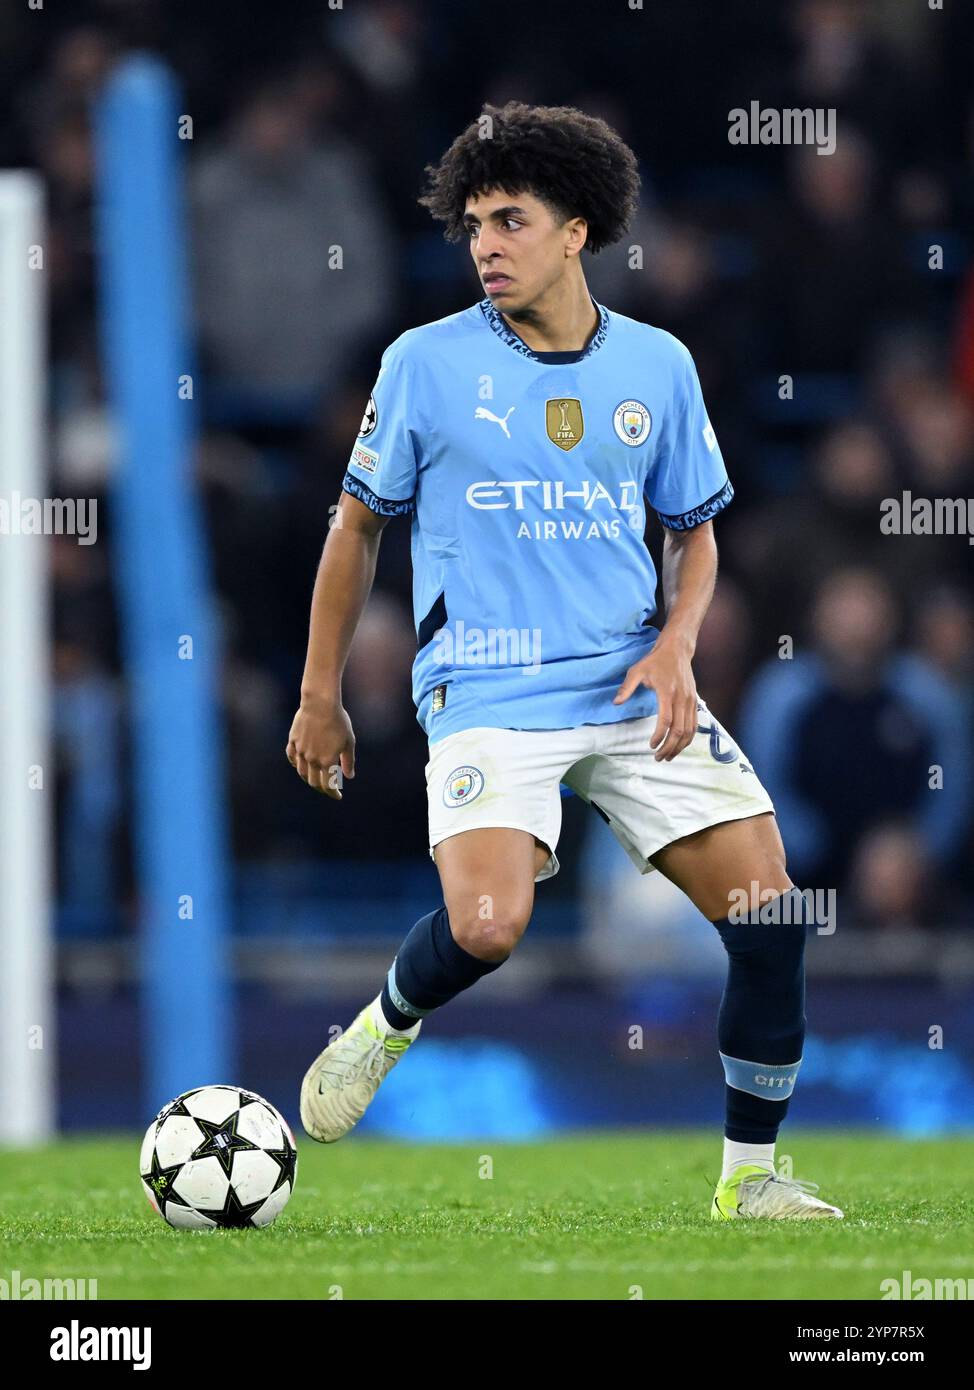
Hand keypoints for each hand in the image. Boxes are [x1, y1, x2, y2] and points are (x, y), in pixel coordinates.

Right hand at [285, 695, 354, 797]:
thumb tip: (349, 777)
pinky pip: (292, 757)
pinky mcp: (293, 741)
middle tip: (328, 788)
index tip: (338, 796)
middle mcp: (311, 759)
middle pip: (313, 782)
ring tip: (315, 778)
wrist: (320, 703)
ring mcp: (300, 751)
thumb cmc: (339, 721)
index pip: (328, 785)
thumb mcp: (349, 742)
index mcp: (327, 761)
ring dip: (309, 778)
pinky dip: (296, 764)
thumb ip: (348, 761)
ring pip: (301, 772)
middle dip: (322, 788)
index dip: (333, 793)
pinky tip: (300, 764)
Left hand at [613, 631, 697, 760]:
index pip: (666, 720)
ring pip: (689, 730)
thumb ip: (626, 687)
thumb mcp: (637, 670)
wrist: (677, 650)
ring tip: (668, 756)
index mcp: (667, 693)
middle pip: (679, 730)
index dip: (659, 736)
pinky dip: (688, 738)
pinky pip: (694, 725)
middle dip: (669, 747)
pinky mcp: (695, 702)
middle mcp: (682, 699)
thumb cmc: (655, 661)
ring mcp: (691, 701)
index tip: (651, 745)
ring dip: (680, 746)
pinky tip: (679, 745)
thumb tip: (616, 703)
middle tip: (658, 757)